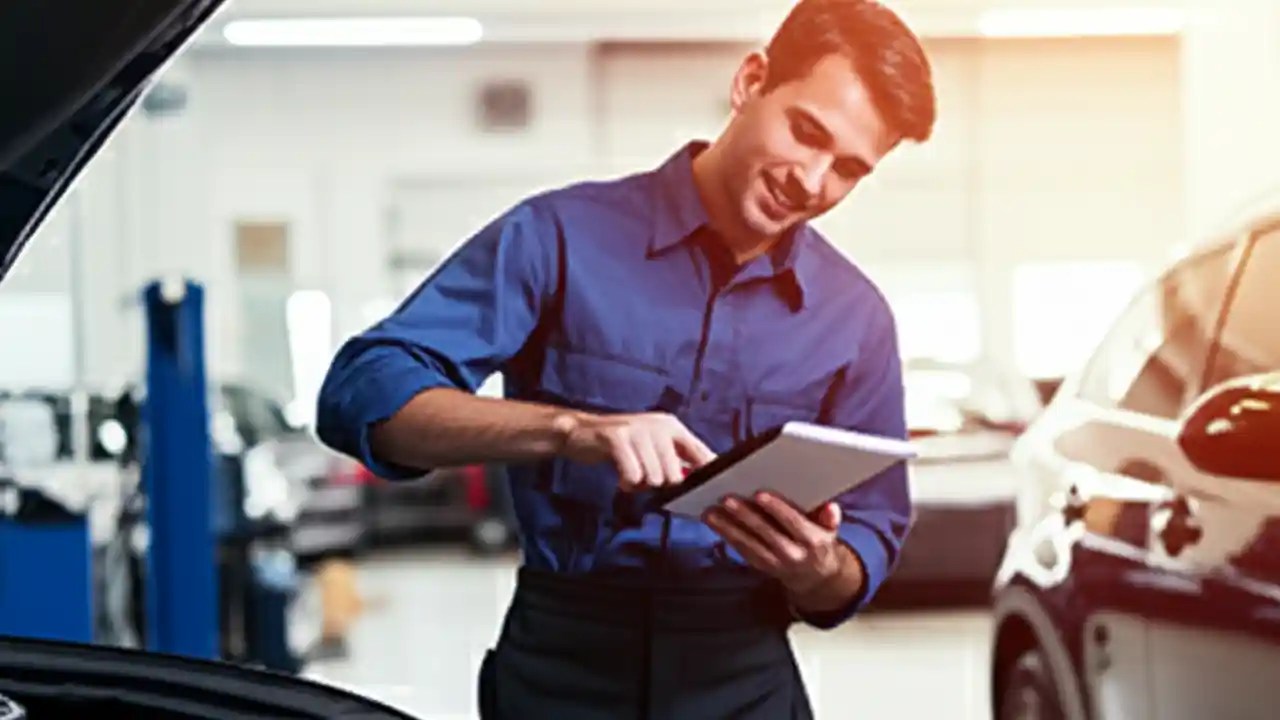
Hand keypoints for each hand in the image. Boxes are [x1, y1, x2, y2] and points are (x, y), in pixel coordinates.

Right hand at [558, 411, 715, 491]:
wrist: (580, 432)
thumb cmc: (622, 446)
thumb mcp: (653, 448)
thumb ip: (677, 462)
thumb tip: (703, 483)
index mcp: (673, 427)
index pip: (702, 454)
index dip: (705, 477)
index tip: (702, 494)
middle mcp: (660, 425)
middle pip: (675, 475)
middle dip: (659, 484)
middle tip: (643, 477)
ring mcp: (639, 430)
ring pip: (654, 478)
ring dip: (640, 484)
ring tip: (630, 473)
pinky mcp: (618, 437)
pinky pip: (633, 476)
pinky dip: (626, 483)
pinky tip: (620, 476)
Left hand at [704, 493, 844, 595]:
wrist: (814, 576)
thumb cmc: (818, 541)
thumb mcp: (829, 530)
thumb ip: (829, 518)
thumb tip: (831, 507)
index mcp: (812, 541)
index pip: (794, 523)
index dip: (777, 509)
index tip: (760, 494)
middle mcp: (792, 554)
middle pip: (766, 534)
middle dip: (746, 516)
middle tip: (727, 499)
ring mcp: (774, 562)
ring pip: (748, 544)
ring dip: (728, 528)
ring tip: (710, 512)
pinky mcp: (759, 565)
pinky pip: (741, 550)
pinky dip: (726, 536)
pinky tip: (713, 522)